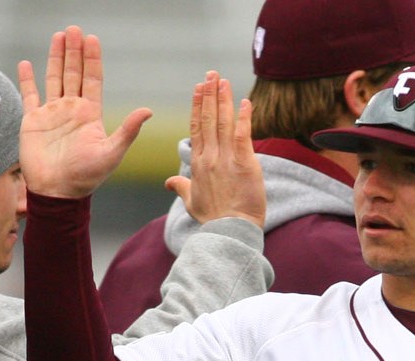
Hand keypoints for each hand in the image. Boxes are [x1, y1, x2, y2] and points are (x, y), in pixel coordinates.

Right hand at [18, 26, 152, 198]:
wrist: (58, 193)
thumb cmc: (86, 177)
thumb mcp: (111, 153)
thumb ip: (127, 130)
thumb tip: (148, 110)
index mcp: (90, 114)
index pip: (92, 79)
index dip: (92, 59)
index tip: (92, 39)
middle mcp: (71, 109)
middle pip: (74, 73)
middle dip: (74, 51)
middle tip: (74, 29)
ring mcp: (52, 114)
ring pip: (54, 78)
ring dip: (55, 57)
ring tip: (58, 37)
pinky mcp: (32, 121)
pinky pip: (29, 95)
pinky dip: (27, 79)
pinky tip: (26, 63)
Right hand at [166, 72, 267, 226]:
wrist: (229, 231)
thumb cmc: (212, 219)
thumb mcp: (192, 202)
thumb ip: (181, 187)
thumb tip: (169, 182)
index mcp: (198, 163)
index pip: (196, 128)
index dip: (197, 106)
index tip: (199, 89)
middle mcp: (210, 157)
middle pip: (207, 119)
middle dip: (209, 94)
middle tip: (211, 75)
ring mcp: (226, 159)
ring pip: (223, 122)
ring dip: (223, 99)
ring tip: (223, 80)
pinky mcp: (244, 163)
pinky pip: (243, 135)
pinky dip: (244, 118)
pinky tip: (245, 102)